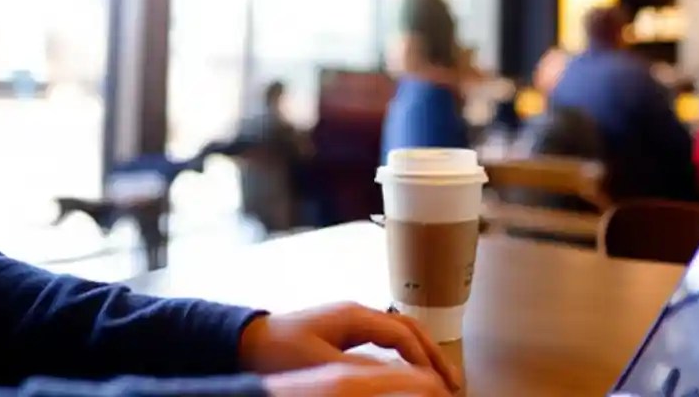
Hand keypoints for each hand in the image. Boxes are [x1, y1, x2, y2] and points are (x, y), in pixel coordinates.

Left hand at [239, 303, 459, 391]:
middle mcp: (357, 313)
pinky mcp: (344, 331)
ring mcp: (351, 320)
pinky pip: (386, 338)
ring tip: (439, 378)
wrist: (245, 340)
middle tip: (453, 383)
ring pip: (400, 332)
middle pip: (409, 328)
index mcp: (354, 316)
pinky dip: (405, 353)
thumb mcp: (319, 362)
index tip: (439, 384)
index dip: (424, 359)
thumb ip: (359, 367)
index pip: (402, 334)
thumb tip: (397, 374)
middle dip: (433, 354)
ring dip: (421, 353)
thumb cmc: (277, 351)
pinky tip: (409, 372)